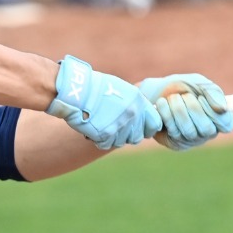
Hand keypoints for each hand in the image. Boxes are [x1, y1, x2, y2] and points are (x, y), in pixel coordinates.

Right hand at [46, 56, 160, 150]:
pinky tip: (94, 128)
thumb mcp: (121, 89)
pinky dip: (100, 139)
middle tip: (115, 127)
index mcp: (138, 101)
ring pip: (121, 142)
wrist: (77, 90)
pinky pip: (106, 145)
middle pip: (137, 137)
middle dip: (127, 135)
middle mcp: (132, 114)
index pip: (155, 124)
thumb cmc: (96, 87)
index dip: (147, 128)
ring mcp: (120, 125)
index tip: (139, 127)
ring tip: (102, 124)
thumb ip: (134, 103)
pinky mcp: (106, 134)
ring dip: (112, 137)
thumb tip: (141, 115)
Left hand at [141, 73, 232, 149]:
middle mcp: (207, 132)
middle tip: (185, 95)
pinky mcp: (174, 142)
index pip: (226, 124)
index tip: (201, 97)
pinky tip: (162, 103)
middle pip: (206, 128)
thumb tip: (222, 109)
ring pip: (189, 131)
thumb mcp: (200, 84)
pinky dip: (167, 115)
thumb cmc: (183, 87)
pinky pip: (174, 132)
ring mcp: (191, 139)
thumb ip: (213, 93)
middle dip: (193, 109)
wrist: (156, 91)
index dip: (213, 111)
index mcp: (219, 118)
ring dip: (179, 111)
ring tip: (173, 97)